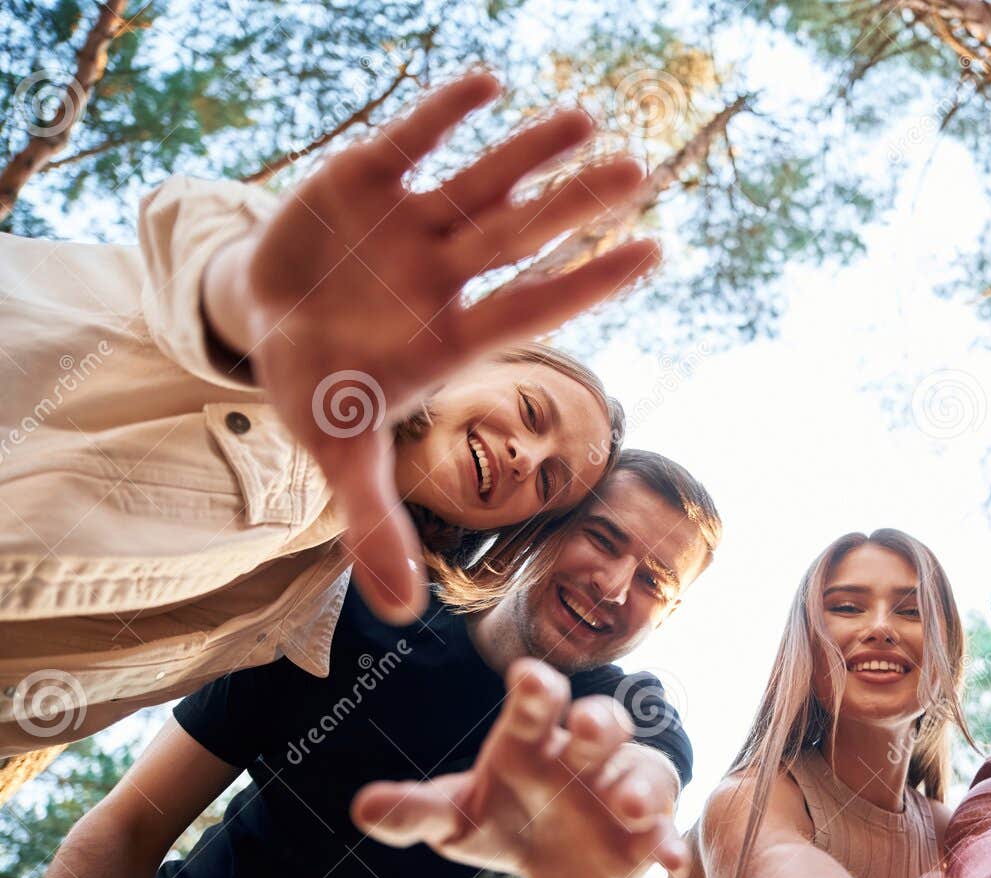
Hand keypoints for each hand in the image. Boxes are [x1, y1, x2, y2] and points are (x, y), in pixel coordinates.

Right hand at [204, 71, 659, 622]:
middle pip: (522, 234)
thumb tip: (400, 616)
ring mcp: (412, 224)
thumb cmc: (323, 389)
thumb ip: (376, 525)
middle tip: (642, 171)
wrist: (265, 323)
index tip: (657, 250)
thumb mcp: (341, 455)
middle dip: (576, 204)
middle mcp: (448, 276)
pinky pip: (410, 138)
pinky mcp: (365, 180)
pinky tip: (490, 79)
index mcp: (452, 337)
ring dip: (529, 150)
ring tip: (585, 118)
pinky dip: (441, 111)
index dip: (591, 279)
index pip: (535, 305)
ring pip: (482, 181)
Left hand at [351, 658, 687, 877]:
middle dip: (600, 721)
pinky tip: (672, 861)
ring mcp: (621, 789)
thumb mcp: (457, 817)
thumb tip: (360, 808)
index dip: (535, 690)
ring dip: (637, 784)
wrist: (556, 852)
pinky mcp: (646, 834)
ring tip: (628, 804)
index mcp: (533, 742)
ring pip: (639, 773)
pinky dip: (671, 844)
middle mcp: (583, 756)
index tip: (529, 677)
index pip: (536, 706)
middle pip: (600, 725)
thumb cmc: (504, 814)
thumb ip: (416, 811)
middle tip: (590, 725)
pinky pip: (665, 832)